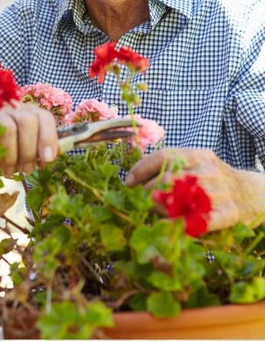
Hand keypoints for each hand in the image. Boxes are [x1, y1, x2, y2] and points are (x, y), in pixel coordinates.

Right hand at [0, 103, 57, 175]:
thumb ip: (33, 146)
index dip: (48, 138)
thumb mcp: (18, 139)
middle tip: (26, 170)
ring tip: (9, 172)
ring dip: (11, 156)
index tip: (48, 160)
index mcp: (27, 110)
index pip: (44, 118)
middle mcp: (12, 106)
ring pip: (8, 129)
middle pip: (27, 122)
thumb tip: (46, 161)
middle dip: (29, 151)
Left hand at [126, 148, 264, 230]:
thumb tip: (134, 177)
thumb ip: (171, 166)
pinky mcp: (228, 214)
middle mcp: (208, 171)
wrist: (254, 193)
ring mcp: (219, 192)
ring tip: (154, 212)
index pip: (163, 156)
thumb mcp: (197, 164)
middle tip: (139, 201)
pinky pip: (197, 222)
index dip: (141, 169)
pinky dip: (179, 226)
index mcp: (199, 155)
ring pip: (178, 200)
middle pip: (167, 179)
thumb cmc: (214, 180)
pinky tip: (170, 226)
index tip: (128, 182)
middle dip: (146, 192)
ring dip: (159, 209)